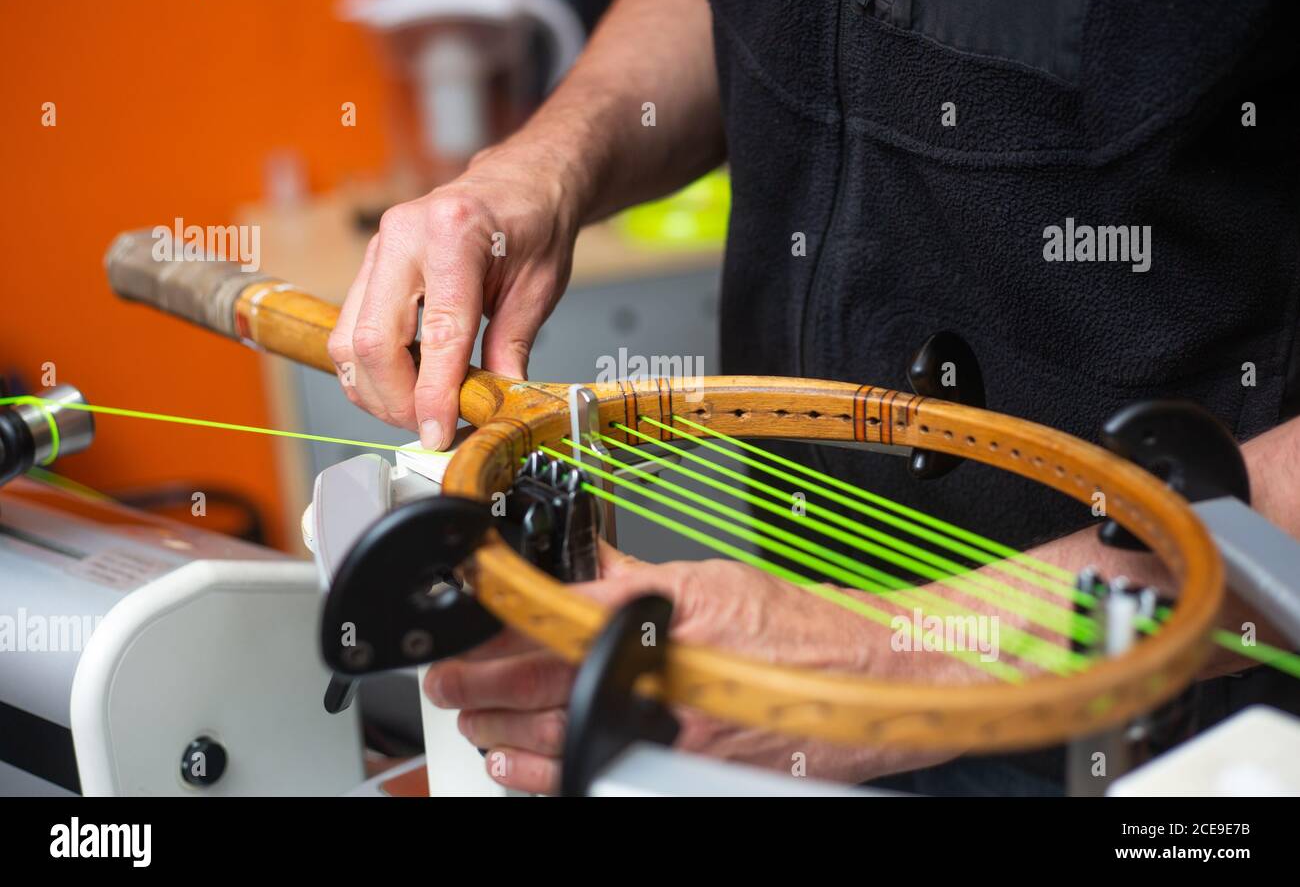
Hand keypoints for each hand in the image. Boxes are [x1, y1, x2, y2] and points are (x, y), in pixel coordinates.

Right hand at [327, 143, 581, 448]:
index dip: (433, 394)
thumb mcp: (539, 287)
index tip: (440, 432)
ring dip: (377, 389)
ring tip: (416, 411)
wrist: (517, 181)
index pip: (437, 333)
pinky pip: (352, 328)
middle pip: (373, 341)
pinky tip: (402, 384)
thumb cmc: (532, 222)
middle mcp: (405, 236)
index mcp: (456, 235)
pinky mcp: (370, 264)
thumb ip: (513, 347)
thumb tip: (494, 405)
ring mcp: (380, 248)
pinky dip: (371, 368)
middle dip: (396, 399)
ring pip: (349, 340)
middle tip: (429, 427)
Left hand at [423, 545, 956, 792]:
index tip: (468, 621)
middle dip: (482, 681)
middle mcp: (663, 676)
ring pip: (559, 734)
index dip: (500, 624)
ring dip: (502, 727)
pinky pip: (596, 773)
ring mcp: (670, 729)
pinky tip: (516, 766)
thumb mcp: (710, 579)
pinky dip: (545, 774)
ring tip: (470, 717)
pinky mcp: (680, 767)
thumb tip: (581, 567)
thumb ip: (634, 579)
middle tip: (448, 679)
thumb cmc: (798, 630)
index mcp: (667, 616)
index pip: (558, 618)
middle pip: (545, 682)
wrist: (862, 679)